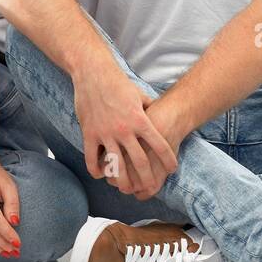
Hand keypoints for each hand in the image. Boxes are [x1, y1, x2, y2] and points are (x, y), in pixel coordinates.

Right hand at [73, 60, 177, 197]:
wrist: (93, 72)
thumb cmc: (118, 82)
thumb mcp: (139, 94)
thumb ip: (150, 108)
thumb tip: (160, 114)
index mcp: (140, 120)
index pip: (159, 145)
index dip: (168, 159)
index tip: (172, 169)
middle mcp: (124, 129)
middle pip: (139, 161)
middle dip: (147, 178)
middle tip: (151, 187)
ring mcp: (106, 133)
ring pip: (116, 165)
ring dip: (122, 181)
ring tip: (127, 189)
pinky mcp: (89, 133)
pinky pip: (92, 158)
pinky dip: (97, 170)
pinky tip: (102, 175)